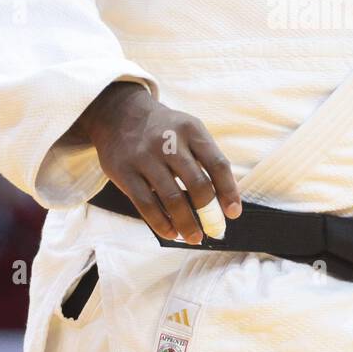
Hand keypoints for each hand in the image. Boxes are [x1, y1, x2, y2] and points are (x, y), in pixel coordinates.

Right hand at [74, 82, 241, 243]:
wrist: (119, 114)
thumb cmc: (165, 130)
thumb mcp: (189, 130)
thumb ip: (207, 159)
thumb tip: (226, 200)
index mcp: (191, 130)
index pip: (217, 164)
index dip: (229, 191)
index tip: (233, 213)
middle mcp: (169, 142)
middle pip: (197, 184)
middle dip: (209, 213)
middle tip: (215, 230)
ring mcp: (144, 157)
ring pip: (172, 198)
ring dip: (187, 224)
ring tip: (195, 238)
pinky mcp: (124, 172)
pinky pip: (146, 204)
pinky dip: (161, 223)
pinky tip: (171, 233)